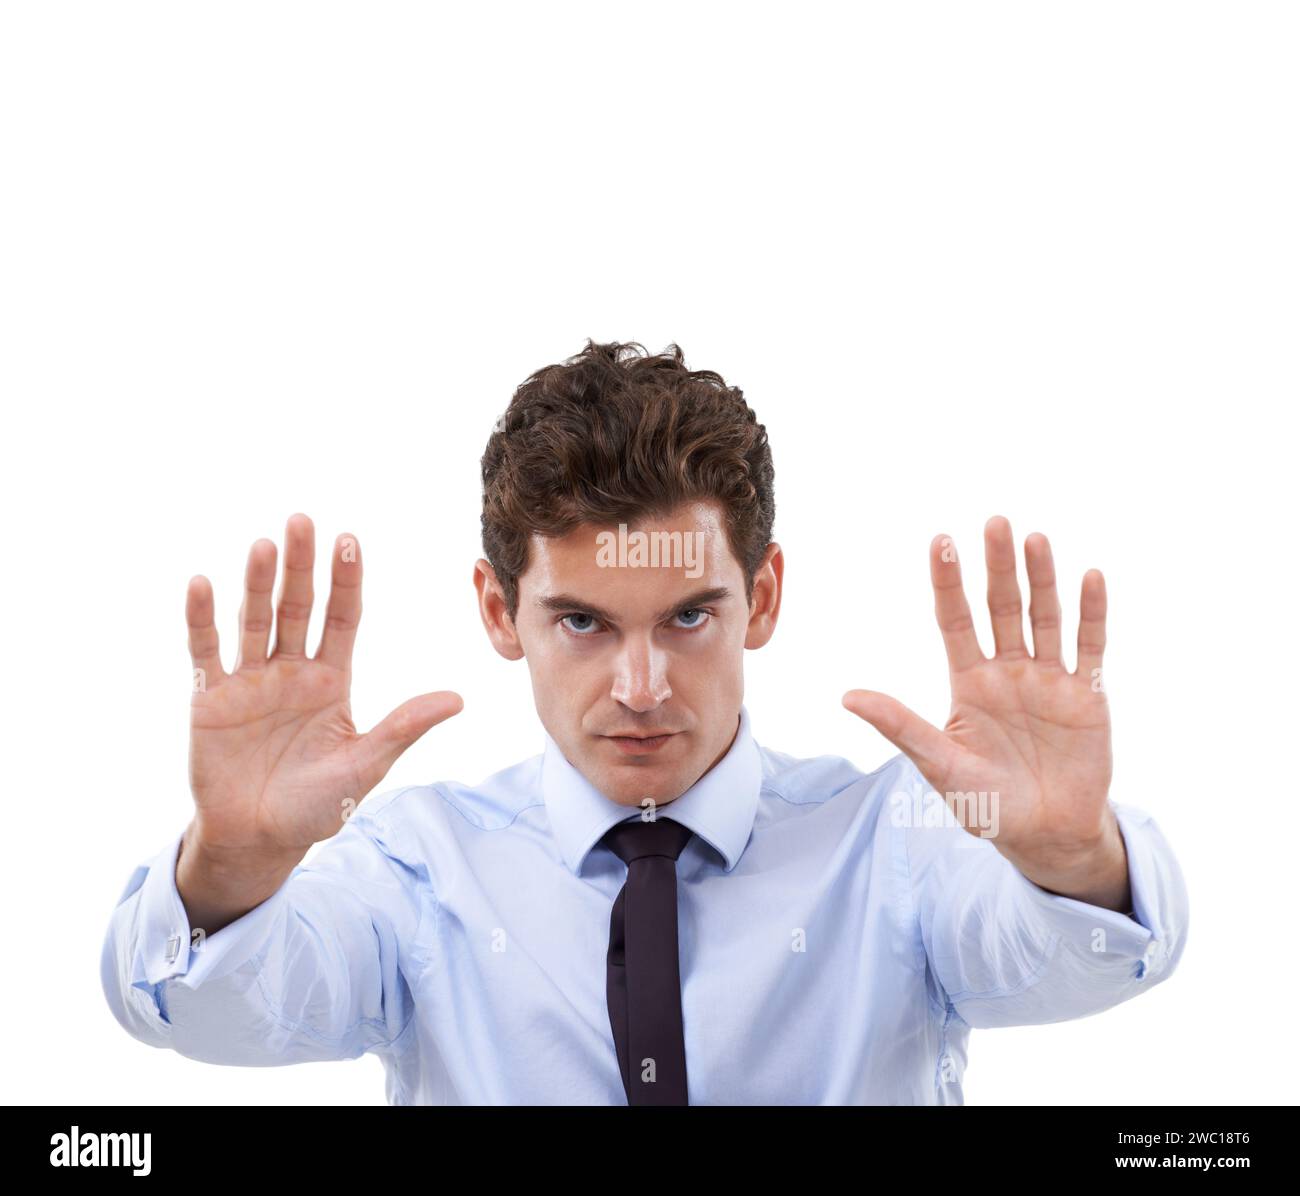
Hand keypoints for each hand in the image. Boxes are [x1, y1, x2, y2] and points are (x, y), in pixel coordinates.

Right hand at [185, 513, 462, 859]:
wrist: (259, 840)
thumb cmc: (315, 806)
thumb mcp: (364, 766)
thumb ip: (402, 728)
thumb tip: (457, 699)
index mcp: (332, 679)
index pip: (343, 618)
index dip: (346, 580)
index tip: (350, 540)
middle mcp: (291, 670)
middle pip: (298, 607)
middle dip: (301, 566)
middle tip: (303, 521)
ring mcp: (250, 680)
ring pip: (255, 620)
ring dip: (257, 583)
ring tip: (265, 545)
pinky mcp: (212, 699)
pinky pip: (206, 651)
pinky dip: (202, 619)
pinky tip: (202, 584)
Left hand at [843, 516, 1127, 908]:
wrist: (1044, 836)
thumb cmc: (986, 804)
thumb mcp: (938, 765)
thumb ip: (900, 727)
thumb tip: (847, 697)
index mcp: (969, 682)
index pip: (955, 620)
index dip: (949, 582)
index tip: (940, 540)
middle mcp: (1008, 671)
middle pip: (1001, 607)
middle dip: (997, 566)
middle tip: (994, 522)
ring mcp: (1049, 679)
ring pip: (1044, 617)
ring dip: (1042, 579)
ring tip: (1035, 538)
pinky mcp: (1087, 695)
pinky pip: (1089, 646)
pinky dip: (1091, 613)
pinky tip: (1090, 576)